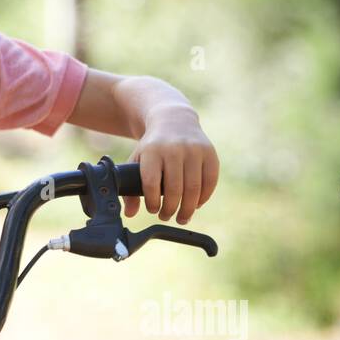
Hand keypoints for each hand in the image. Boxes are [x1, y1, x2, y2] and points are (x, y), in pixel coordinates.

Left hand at [122, 106, 218, 223]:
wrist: (173, 121)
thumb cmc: (152, 148)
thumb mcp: (137, 160)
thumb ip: (131, 186)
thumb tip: (130, 214)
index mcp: (152, 151)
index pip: (151, 182)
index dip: (152, 202)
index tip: (153, 210)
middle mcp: (174, 149)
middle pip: (174, 189)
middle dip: (170, 210)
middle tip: (166, 217)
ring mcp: (194, 150)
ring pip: (193, 188)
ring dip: (188, 209)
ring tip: (182, 218)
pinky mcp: (209, 153)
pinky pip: (210, 181)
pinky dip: (204, 198)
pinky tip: (196, 205)